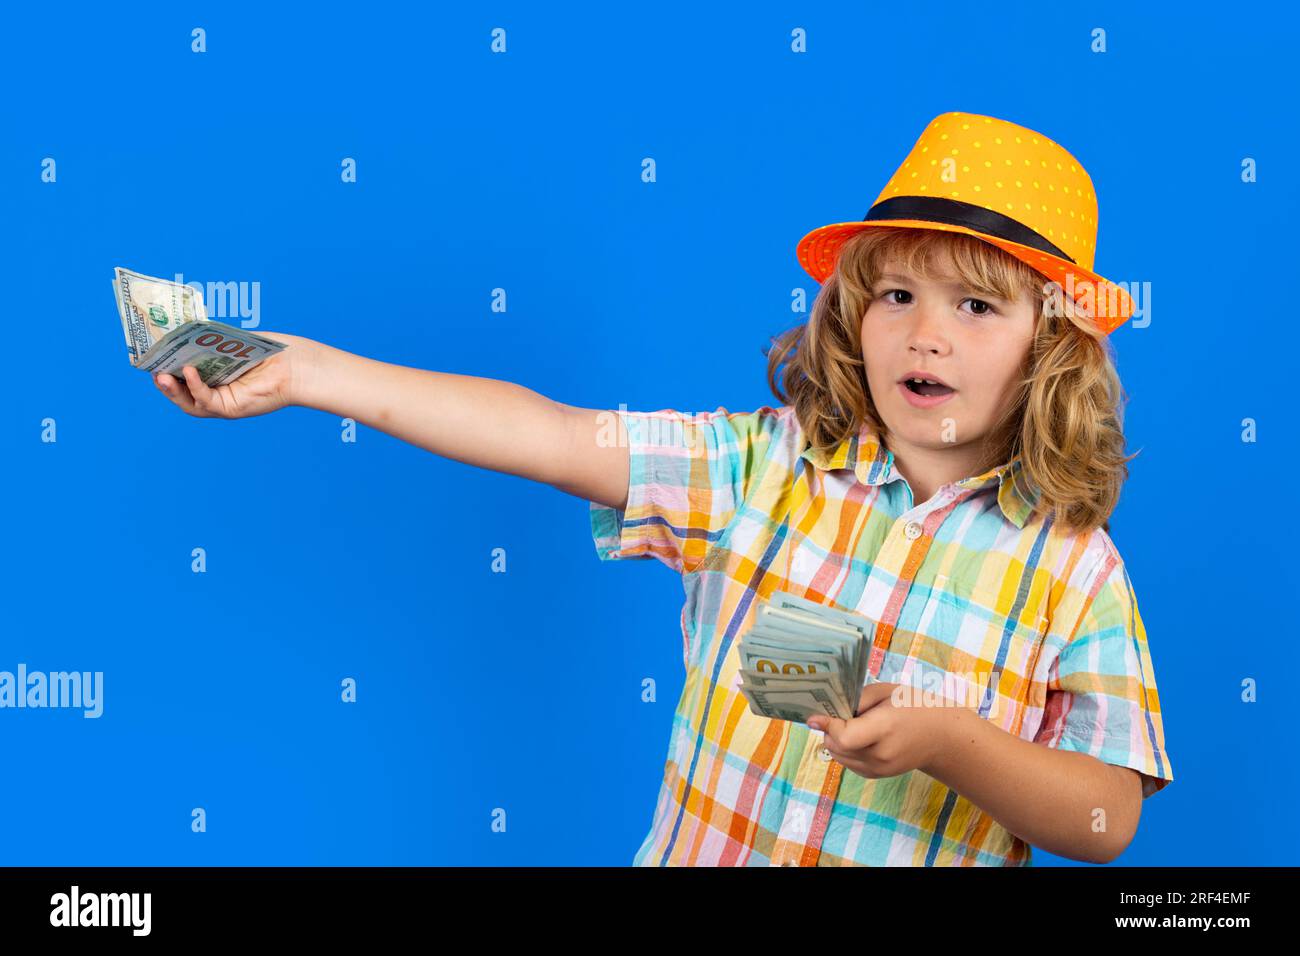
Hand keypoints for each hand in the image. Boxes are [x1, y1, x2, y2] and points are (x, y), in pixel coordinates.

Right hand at [152, 331, 317, 418]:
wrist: (298, 366)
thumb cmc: (272, 352)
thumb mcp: (235, 342)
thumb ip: (211, 340)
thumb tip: (183, 329)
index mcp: (215, 376)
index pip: (183, 373)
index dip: (166, 366)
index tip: (150, 354)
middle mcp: (216, 392)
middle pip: (182, 391)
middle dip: (163, 380)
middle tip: (150, 367)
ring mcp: (223, 403)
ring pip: (189, 402)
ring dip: (172, 390)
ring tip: (159, 376)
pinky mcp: (231, 409)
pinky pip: (206, 401)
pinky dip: (195, 387)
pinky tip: (188, 372)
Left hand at [806, 682, 958, 779]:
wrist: (942, 737)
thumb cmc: (915, 706)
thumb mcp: (886, 692)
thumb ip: (856, 700)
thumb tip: (827, 711)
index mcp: (885, 729)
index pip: (844, 736)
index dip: (827, 725)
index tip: (815, 715)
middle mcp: (880, 755)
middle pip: (836, 746)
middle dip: (829, 729)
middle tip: (841, 713)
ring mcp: (878, 769)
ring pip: (837, 756)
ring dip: (835, 739)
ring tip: (853, 724)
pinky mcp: (875, 775)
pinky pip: (847, 762)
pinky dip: (844, 749)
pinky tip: (859, 736)